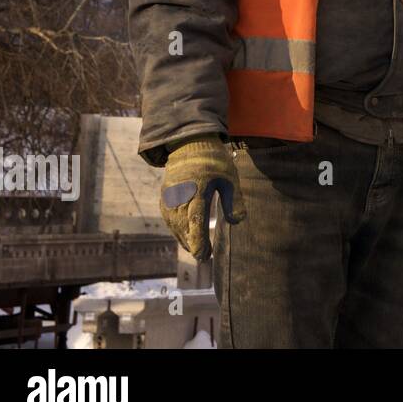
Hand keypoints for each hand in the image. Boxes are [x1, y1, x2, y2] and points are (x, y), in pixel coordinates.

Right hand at [159, 135, 246, 260]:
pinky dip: (176, 230)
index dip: (198, 240)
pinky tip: (185, 237)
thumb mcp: (230, 178)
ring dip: (184, 239)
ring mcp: (170, 196)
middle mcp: (180, 195)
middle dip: (193, 244)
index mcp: (198, 189)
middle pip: (184, 226)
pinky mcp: (165, 196)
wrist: (190, 143)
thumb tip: (237, 222)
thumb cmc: (215, 161)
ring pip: (174, 225)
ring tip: (198, 251)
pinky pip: (168, 218)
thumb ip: (234, 200)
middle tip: (205, 257)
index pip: (196, 220)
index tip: (202, 255)